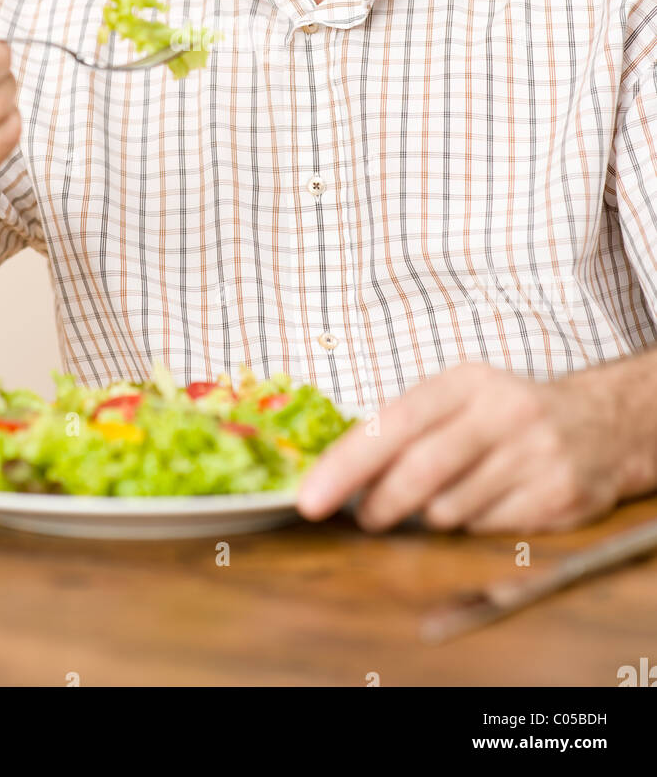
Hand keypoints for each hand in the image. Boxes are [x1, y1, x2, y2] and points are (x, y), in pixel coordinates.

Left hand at [297, 360, 656, 533]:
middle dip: (380, 504)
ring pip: (451, 509)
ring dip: (430, 516)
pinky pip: (487, 529)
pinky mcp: (557, 496)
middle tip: (365, 517)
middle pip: (421, 471)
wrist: (599, 423)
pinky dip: (471, 526)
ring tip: (442, 499)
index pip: (394, 423)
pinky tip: (484, 505)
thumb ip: (403, 427)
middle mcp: (502, 413)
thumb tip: (334, 472)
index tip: (311, 498)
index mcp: (465, 383)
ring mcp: (534, 455)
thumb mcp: (457, 399)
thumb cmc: (503, 415)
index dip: (346, 464)